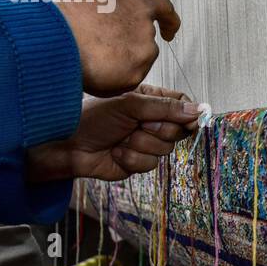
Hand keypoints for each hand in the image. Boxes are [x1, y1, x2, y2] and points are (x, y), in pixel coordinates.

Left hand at [26, 85, 200, 182]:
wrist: (68, 145)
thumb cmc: (92, 117)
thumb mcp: (130, 105)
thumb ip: (165, 107)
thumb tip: (198, 110)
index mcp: (151, 101)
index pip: (182, 106)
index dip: (188, 115)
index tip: (190, 121)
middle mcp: (152, 121)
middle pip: (177, 131)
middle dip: (157, 130)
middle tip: (136, 125)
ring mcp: (146, 143)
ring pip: (165, 150)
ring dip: (140, 145)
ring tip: (120, 139)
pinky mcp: (138, 162)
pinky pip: (150, 164)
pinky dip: (131, 159)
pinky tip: (115, 153)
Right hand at [52, 0, 180, 96]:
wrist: (52, 38)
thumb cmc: (61, 20)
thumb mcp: (92, 0)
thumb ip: (114, 12)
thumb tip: (117, 24)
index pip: (163, 6)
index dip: (168, 21)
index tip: (170, 30)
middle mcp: (143, 15)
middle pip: (148, 38)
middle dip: (133, 48)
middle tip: (112, 53)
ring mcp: (144, 41)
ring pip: (139, 59)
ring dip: (122, 63)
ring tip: (92, 58)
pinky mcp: (139, 66)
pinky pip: (131, 78)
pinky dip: (116, 80)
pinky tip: (96, 71)